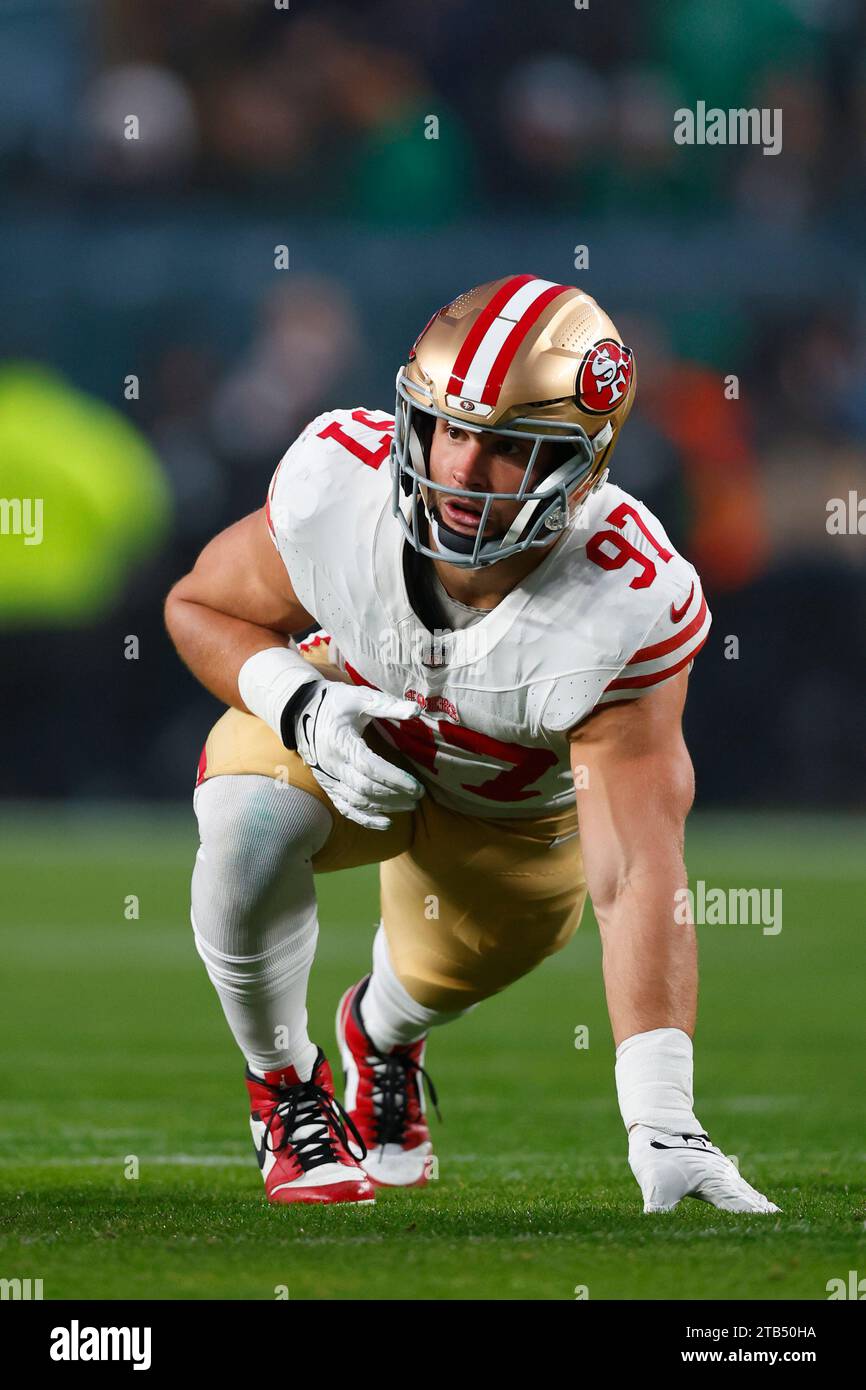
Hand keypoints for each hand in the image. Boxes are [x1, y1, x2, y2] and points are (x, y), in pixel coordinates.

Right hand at [294, 681, 424, 829]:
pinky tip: (385, 823)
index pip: (371, 767)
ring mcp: (329, 778)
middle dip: (394, 795)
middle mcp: (333, 765)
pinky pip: (345, 808)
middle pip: (366, 788)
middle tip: (418, 797)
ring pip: (358, 801)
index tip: (417, 787)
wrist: (300, 711)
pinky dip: (365, 819)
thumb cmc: (334, 703)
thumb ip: (388, 705)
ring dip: (384, 807)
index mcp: (342, 743)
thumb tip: (417, 710)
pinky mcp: (328, 786)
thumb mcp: (360, 697)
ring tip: (409, 805)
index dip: (395, 779)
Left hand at [627, 1124, 780, 1213]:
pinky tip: (758, 1202)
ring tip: (775, 1216)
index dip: (755, 1218)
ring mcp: (721, 1170)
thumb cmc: (656, 1155)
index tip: (774, 1226)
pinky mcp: (716, 1168)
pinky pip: (739, 1185)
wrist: (656, 1122)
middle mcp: (723, 1176)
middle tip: (783, 1225)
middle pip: (748, 1199)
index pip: (740, 1207)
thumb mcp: (654, 1186)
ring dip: (758, 1205)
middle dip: (763, 1213)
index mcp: (714, 1182)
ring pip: (745, 1191)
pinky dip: (751, 1196)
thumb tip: (654, 1227)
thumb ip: (658, 1211)